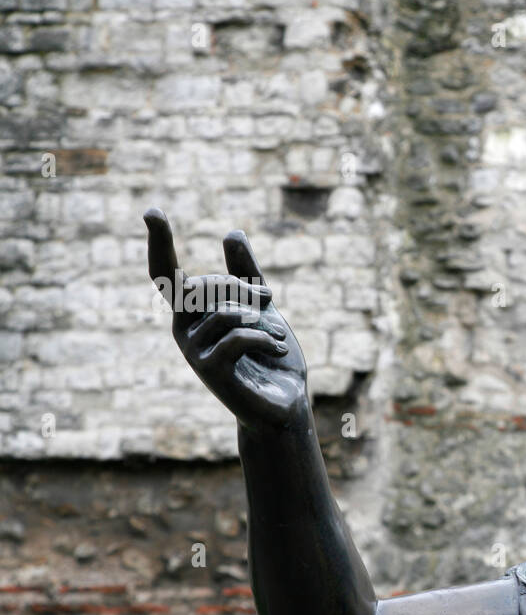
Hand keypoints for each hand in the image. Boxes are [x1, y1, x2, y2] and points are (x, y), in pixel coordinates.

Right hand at [145, 208, 308, 428]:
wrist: (284, 404)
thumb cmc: (270, 355)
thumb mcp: (262, 308)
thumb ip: (247, 274)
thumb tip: (231, 233)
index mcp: (190, 312)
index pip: (165, 273)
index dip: (159, 242)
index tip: (151, 210)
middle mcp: (183, 330)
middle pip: (204, 285)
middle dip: (243, 286)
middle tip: (270, 298)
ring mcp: (193, 353)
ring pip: (224, 312)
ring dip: (259, 317)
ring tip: (278, 336)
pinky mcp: (211, 371)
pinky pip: (236, 337)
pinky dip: (264, 338)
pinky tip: (279, 349)